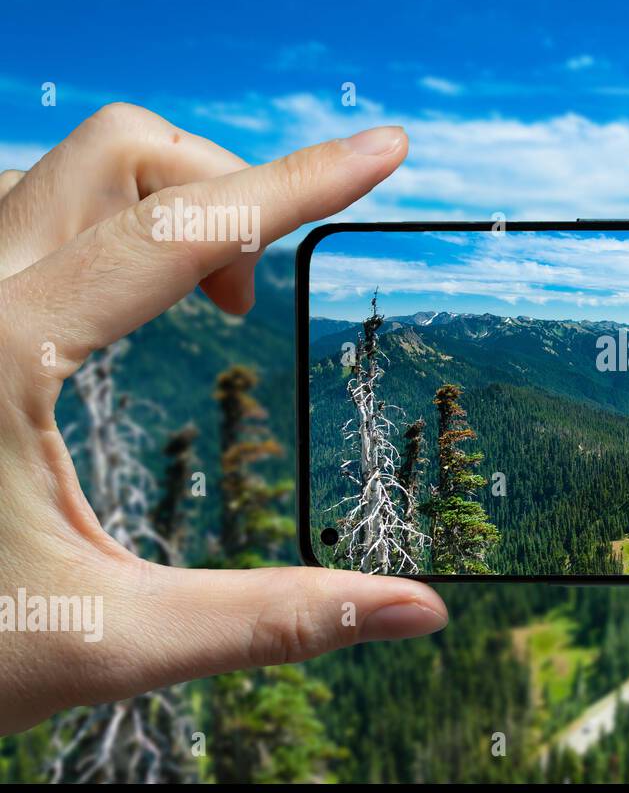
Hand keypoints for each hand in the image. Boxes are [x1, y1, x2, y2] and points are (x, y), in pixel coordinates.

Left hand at [0, 103, 447, 736]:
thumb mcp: (110, 641)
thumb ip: (274, 621)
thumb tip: (421, 613)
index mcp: (3, 352)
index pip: (183, 230)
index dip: (302, 185)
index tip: (385, 151)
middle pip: (119, 153)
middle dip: (225, 191)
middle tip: (254, 302)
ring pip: (69, 171)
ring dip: (168, 207)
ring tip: (213, 305)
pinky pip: (34, 214)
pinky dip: (113, 230)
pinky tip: (130, 307)